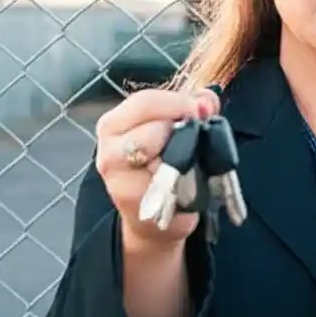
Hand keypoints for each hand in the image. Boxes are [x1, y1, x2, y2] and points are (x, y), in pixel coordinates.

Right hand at [93, 86, 219, 247]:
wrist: (154, 217)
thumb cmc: (164, 166)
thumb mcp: (175, 130)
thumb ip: (192, 108)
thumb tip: (207, 99)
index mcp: (114, 124)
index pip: (144, 102)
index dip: (178, 102)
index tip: (201, 109)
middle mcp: (109, 150)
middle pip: (153, 128)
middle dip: (182, 131)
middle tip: (197, 136)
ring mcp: (118, 180)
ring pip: (161, 157)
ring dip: (182, 157)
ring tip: (187, 161)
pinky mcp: (134, 204)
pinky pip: (168, 185)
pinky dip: (183, 182)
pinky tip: (183, 183)